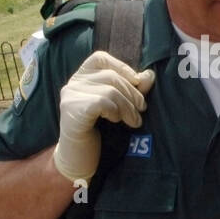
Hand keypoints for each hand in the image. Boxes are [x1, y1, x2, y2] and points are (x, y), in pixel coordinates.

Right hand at [52, 51, 155, 182]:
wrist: (79, 160)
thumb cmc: (99, 133)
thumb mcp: (118, 108)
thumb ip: (132, 90)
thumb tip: (150, 75)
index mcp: (81, 77)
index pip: (100, 58)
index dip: (122, 67)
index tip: (137, 82)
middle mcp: (72, 83)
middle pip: (110, 76)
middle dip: (132, 94)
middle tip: (141, 110)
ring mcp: (70, 96)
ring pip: (110, 90)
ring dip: (128, 107)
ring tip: (134, 121)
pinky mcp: (71, 110)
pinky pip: (102, 102)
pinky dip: (115, 112)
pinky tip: (115, 121)